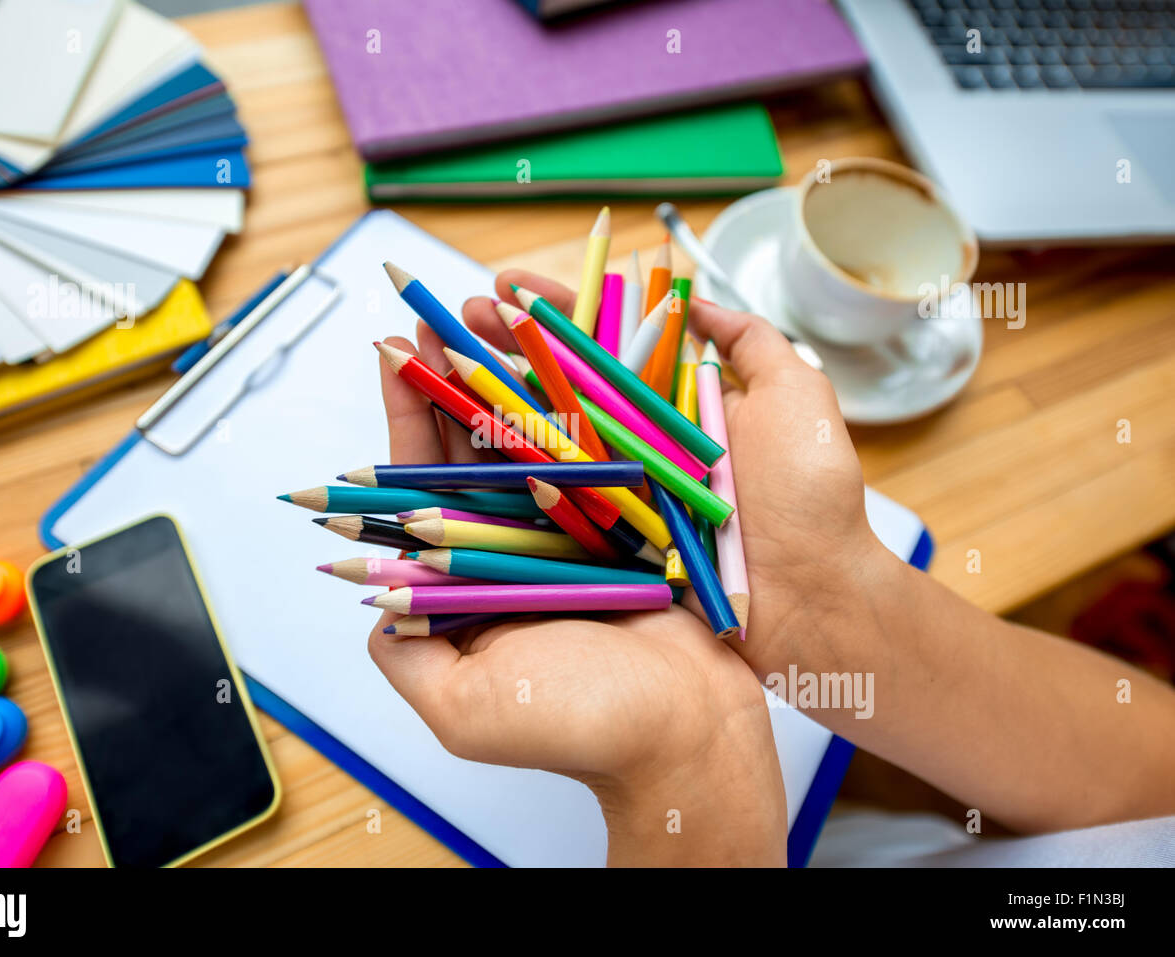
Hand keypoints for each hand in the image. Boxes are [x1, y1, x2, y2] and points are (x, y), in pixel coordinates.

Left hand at [367, 315, 786, 865]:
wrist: (691, 735)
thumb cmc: (579, 730)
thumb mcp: (464, 711)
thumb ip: (406, 660)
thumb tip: (372, 607)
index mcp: (474, 581)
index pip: (422, 490)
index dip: (405, 424)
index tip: (389, 357)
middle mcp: (519, 547)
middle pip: (473, 449)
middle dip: (448, 380)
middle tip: (431, 315)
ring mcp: (576, 527)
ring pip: (534, 435)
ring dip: (508, 373)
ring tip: (485, 308)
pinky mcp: (632, 517)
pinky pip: (601, 446)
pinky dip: (582, 397)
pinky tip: (560, 347)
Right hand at [462, 271, 891, 683]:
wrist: (814, 600)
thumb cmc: (810, 499)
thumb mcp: (797, 395)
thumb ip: (751, 340)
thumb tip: (695, 295)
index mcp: (669, 406)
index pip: (598, 344)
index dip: (551, 312)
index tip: (508, 282)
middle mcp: (630, 445)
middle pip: (551, 383)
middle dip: (498, 344)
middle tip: (455, 312)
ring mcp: (609, 493)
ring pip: (530, 434)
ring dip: (476, 394)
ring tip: (428, 353)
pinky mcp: (594, 541)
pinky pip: (532, 498)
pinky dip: (486, 467)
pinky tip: (445, 432)